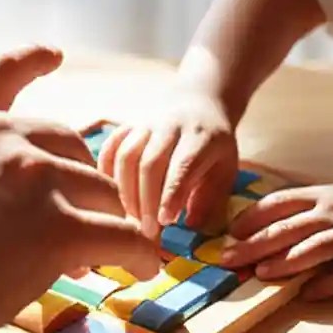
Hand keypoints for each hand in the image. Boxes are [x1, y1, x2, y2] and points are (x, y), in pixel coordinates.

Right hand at [0, 46, 159, 332]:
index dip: (29, 61)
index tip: (53, 55)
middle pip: (69, 143)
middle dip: (77, 181)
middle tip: (72, 223)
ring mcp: (33, 178)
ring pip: (100, 192)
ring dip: (105, 222)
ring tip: (98, 259)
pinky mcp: (61, 227)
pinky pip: (125, 236)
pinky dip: (140, 253)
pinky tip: (143, 267)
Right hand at [98, 88, 238, 235]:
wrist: (199, 102)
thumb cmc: (214, 145)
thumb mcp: (225, 168)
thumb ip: (211, 197)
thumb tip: (190, 226)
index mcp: (200, 137)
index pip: (182, 167)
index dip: (171, 195)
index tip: (165, 221)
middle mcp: (170, 126)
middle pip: (150, 164)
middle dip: (146, 201)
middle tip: (146, 231)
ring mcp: (145, 122)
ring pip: (127, 156)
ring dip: (125, 191)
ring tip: (130, 217)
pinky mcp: (127, 124)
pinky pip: (111, 147)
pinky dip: (106, 172)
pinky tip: (110, 195)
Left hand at [222, 180, 332, 299]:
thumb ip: (310, 206)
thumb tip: (272, 224)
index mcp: (326, 193)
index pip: (279, 203)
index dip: (251, 219)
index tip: (230, 233)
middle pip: (288, 228)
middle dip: (254, 245)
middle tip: (229, 260)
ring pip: (314, 250)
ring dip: (284, 264)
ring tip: (260, 275)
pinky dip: (326, 285)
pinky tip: (307, 295)